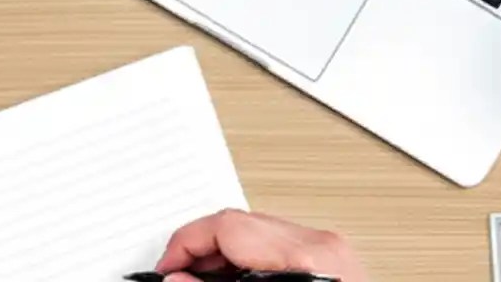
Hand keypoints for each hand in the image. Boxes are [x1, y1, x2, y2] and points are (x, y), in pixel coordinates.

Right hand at [156, 209, 366, 280]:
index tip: (168, 266)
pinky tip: (237, 280)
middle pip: (241, 223)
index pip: (227, 226)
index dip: (186, 243)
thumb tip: (178, 279)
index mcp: (304, 258)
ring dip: (225, 254)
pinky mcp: (332, 259)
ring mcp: (330, 250)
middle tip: (179, 275)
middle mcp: (322, 245)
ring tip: (205, 281)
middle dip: (202, 249)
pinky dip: (251, 259)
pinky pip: (279, 244)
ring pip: (258, 231)